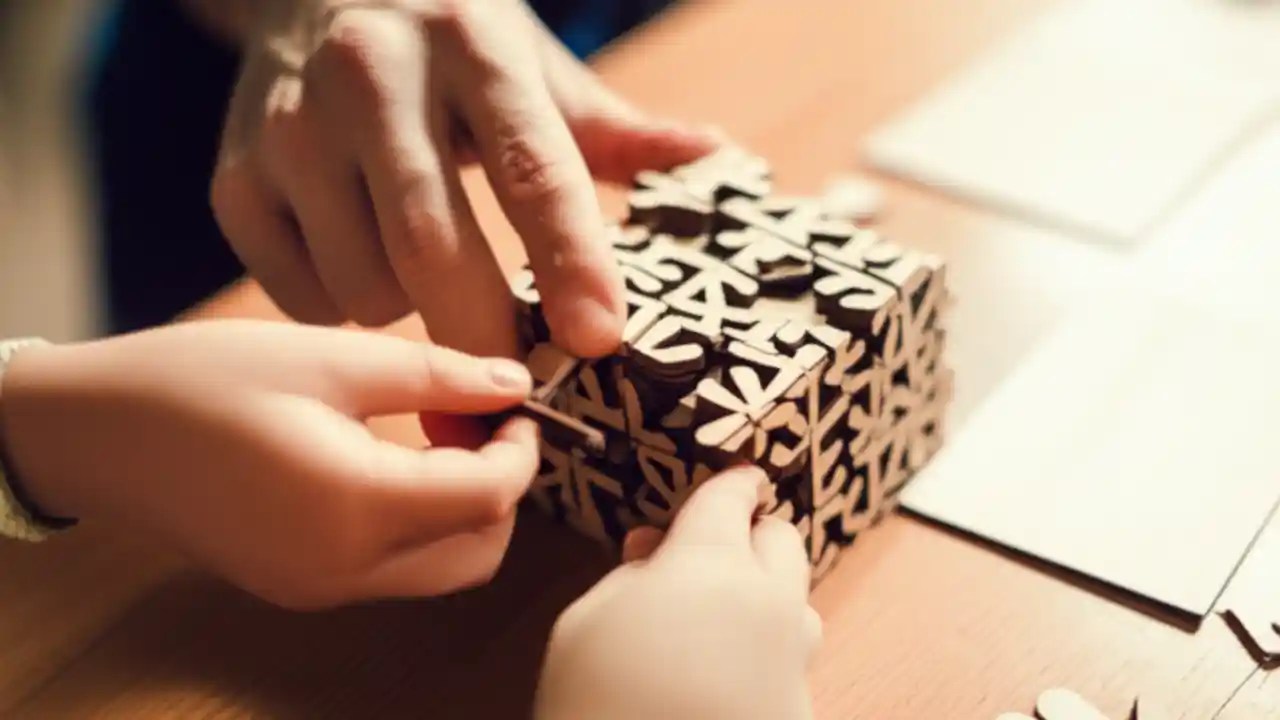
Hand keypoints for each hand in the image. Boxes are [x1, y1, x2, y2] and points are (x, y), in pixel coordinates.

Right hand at [0, 320, 538, 608]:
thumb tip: (515, 383)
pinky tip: (394, 459)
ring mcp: (320, 588)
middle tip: (479, 416)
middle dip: (501, 486)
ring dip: (465, 508)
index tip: (516, 400)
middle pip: (478, 550)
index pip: (490, 499)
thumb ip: (436, 374)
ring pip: (441, 567)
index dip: (521, 449)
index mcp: (357, 509)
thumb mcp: (330, 357)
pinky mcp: (300, 586)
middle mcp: (345, 570)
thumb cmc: (205, 380)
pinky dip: (419, 522)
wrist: (99, 432)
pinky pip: (393, 568)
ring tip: (437, 430)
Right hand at [211, 0, 719, 357]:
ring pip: (365, 282)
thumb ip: (613, 126)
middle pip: (433, 243)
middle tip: (521, 387)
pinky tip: (362, 263)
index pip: (532, 167)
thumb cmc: (451, 46)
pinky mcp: (234, 175)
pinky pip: (302, 294)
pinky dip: (347, 310)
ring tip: (429, 278)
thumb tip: (713, 157)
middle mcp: (372, 75)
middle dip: (484, 332)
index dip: (571, 261)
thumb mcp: (533, 65)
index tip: (599, 340)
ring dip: (413, 316)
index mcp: (471, 43)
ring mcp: (289, 125)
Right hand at [534, 467, 821, 719]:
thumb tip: (657, 558)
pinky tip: (722, 674)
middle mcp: (768, 601)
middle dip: (752, 534)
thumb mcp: (584, 623)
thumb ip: (631, 575)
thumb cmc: (598, 704)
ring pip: (797, 599)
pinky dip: (766, 651)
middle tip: (706, 552)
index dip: (731, 482)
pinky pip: (791, 659)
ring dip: (766, 592)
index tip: (735, 477)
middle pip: (784, 538)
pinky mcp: (800, 706)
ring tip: (715, 616)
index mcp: (712, 562)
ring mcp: (792, 658)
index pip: (732, 496)